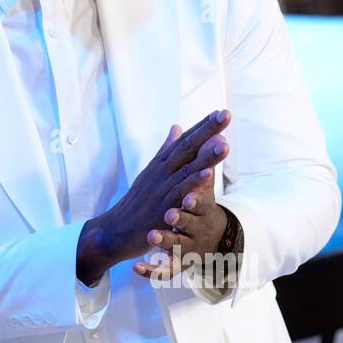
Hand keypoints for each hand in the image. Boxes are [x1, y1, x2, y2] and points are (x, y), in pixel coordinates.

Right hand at [77, 109, 231, 284]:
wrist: (116, 229)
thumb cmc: (137, 202)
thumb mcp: (151, 172)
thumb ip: (165, 150)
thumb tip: (177, 127)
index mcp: (161, 163)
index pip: (185, 140)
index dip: (203, 126)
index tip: (221, 112)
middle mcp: (162, 172)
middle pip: (187, 148)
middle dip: (207, 131)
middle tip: (226, 115)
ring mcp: (162, 189)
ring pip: (187, 169)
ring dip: (206, 156)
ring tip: (224, 144)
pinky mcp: (162, 208)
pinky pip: (180, 194)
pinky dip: (193, 183)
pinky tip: (208, 174)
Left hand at [133, 160, 230, 282]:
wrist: (207, 240)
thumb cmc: (201, 207)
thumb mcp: (201, 186)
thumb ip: (199, 160)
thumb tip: (204, 131)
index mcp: (202, 207)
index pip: (200, 200)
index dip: (196, 194)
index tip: (191, 192)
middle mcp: (197, 226)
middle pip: (190, 223)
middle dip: (181, 219)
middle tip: (171, 214)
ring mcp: (188, 245)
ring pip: (176, 245)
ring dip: (165, 241)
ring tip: (153, 236)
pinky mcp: (178, 261)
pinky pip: (165, 269)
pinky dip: (151, 271)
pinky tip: (136, 269)